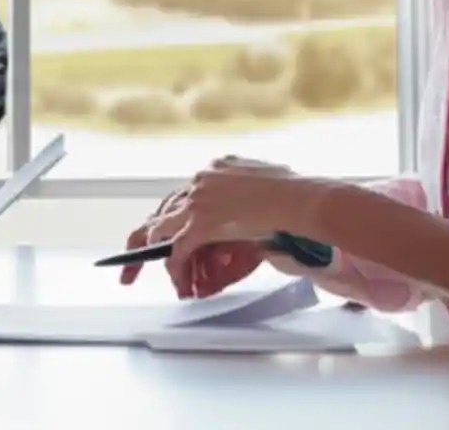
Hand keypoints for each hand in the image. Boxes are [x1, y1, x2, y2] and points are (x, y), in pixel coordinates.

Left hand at [119, 156, 287, 296]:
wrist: (300, 198)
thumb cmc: (295, 190)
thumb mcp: (266, 174)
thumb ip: (250, 178)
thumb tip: (254, 180)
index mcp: (215, 168)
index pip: (186, 191)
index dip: (179, 212)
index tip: (174, 225)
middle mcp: (201, 182)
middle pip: (166, 207)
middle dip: (156, 232)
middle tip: (148, 248)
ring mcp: (198, 202)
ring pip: (162, 228)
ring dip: (157, 251)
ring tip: (153, 267)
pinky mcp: (202, 224)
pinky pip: (178, 250)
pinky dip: (176, 267)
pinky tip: (177, 279)